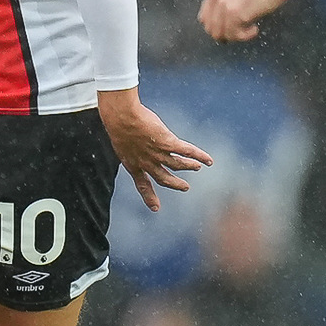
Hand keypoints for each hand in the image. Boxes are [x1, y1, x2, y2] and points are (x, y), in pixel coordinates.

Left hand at [99, 88, 212, 212]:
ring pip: (177, 165)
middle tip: (185, 187)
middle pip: (163, 178)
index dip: (149, 196)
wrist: (121, 117)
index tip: (156, 208)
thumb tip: (128, 137)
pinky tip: (208, 160)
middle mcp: (146, 162)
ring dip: (188, 166)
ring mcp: (158, 154)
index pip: (142, 184)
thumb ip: (128, 144)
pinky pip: (188, 152)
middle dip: (175, 184)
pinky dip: (199, 156)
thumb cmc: (117, 122)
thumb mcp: (119, 138)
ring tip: (197, 167)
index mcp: (132, 163)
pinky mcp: (169, 143)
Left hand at [199, 0, 289, 42]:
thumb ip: (225, 3)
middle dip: (226, 35)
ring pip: (222, 34)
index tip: (228, 31)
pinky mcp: (236, 13)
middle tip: (240, 33)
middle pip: (211, 29)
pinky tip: (254, 29)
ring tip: (250, 29)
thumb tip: (223, 25)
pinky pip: (235, 35)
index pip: (204, 19)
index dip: (215, 28)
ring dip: (237, 36)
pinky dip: (246, 36)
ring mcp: (225, 6)